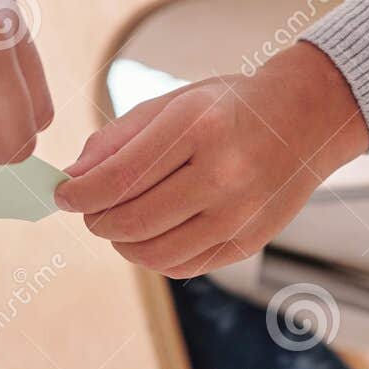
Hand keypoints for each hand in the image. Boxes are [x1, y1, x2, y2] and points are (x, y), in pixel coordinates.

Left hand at [54, 42, 368, 276]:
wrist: (307, 118)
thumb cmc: (231, 106)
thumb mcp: (173, 102)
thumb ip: (119, 140)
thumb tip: (74, 179)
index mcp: (199, 128)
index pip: (119, 178)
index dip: (79, 194)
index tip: (62, 194)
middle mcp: (223, 174)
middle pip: (131, 221)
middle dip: (95, 219)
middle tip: (88, 208)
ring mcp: (239, 214)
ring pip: (152, 253)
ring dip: (120, 241)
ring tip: (118, 219)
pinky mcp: (248, 242)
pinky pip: (181, 266)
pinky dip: (153, 254)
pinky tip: (152, 231)